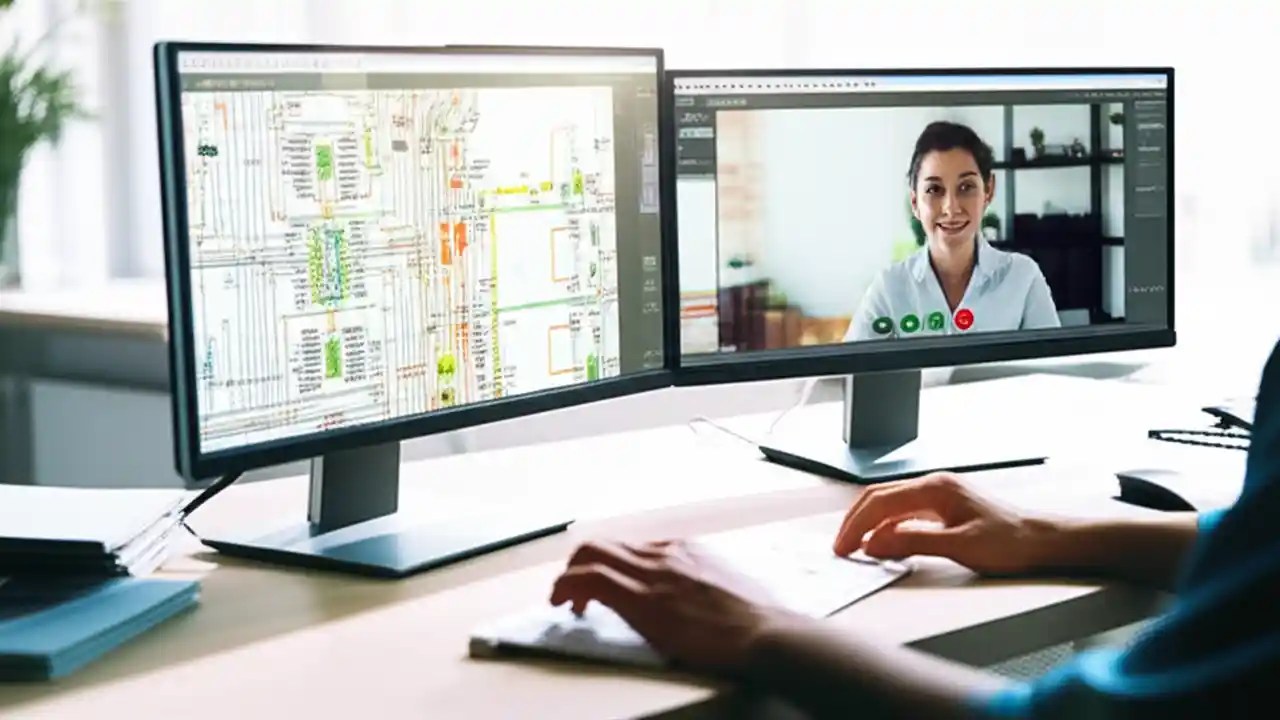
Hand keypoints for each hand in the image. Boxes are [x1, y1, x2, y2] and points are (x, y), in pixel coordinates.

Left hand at [548, 538, 808, 675]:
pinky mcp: (640, 598)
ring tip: (563, 600)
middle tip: (574, 591)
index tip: (608, 587)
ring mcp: (651, 573)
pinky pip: (589, 579)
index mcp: (685, 550)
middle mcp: (664, 553)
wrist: (764, 633)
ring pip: (591, 553)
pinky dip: (566, 587)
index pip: (633, 546)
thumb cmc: (757, 620)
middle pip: (605, 542)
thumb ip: (707, 582)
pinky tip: (562, 604)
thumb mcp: (730, 586)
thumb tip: (704, 596)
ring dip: (569, 576)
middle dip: (582, 563)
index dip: (613, 565)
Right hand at [831, 473, 1057, 575]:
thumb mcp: (959, 546)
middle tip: (841, 548)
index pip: (880, 502)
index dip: (857, 525)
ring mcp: (938, 495)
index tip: (843, 547)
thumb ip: (913, 543)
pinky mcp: (943, 508)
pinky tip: (885, 544)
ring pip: (890, 504)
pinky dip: (887, 528)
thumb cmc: (1010, 541)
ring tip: (857, 548)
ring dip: (870, 524)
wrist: (1042, 540)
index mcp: (935, 488)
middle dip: (856, 522)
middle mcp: (934, 486)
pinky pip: (905, 513)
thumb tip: (875, 544)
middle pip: (879, 498)